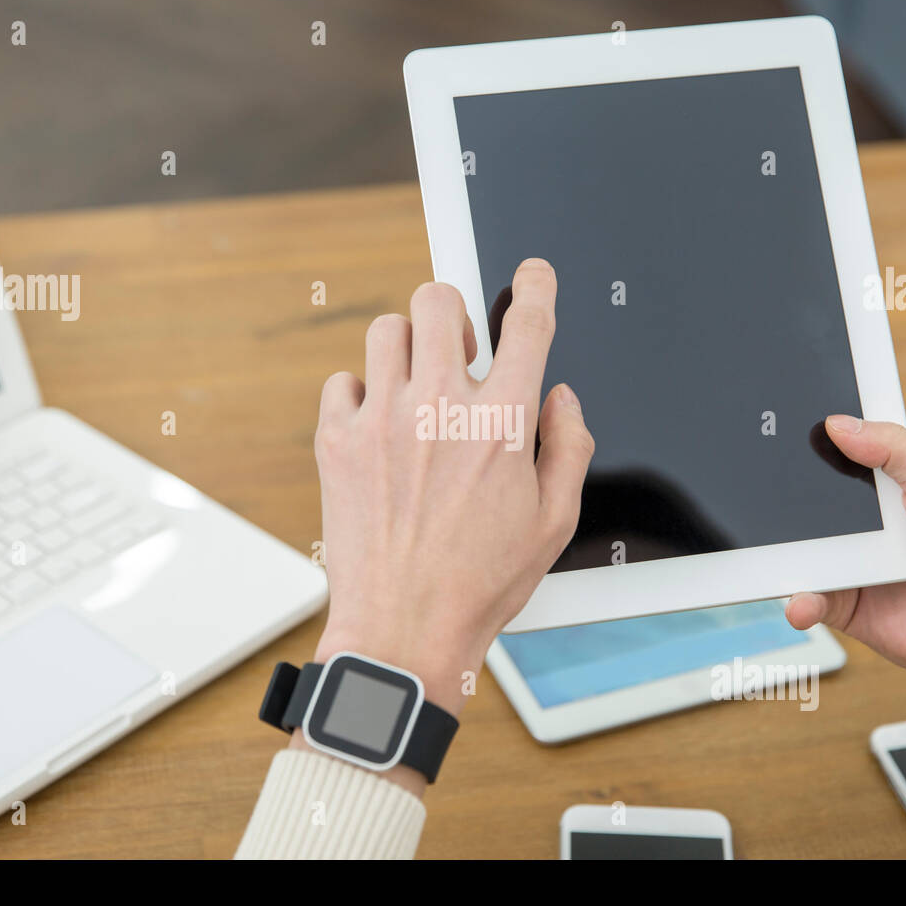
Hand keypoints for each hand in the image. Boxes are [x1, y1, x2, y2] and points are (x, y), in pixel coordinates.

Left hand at [310, 258, 593, 717]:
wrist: (402, 630)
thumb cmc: (481, 583)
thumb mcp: (554, 522)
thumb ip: (569, 447)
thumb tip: (558, 398)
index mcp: (502, 423)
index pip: (527, 323)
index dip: (534, 285)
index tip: (530, 276)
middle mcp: (440, 408)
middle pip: (438, 299)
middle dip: (453, 312)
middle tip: (457, 348)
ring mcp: (382, 420)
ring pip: (385, 330)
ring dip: (406, 349)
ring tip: (415, 388)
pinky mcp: (336, 441)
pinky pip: (341, 382)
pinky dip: (360, 394)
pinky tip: (378, 427)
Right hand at [785, 416, 905, 690]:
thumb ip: (895, 448)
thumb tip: (837, 423)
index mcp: (886, 484)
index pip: (839, 453)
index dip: (811, 439)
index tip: (779, 425)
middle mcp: (862, 521)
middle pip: (804, 499)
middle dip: (778, 496)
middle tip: (758, 493)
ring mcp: (849, 563)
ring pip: (796, 550)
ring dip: (780, 552)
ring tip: (769, 553)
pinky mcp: (844, 605)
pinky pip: (807, 599)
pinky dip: (797, 601)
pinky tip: (802, 603)